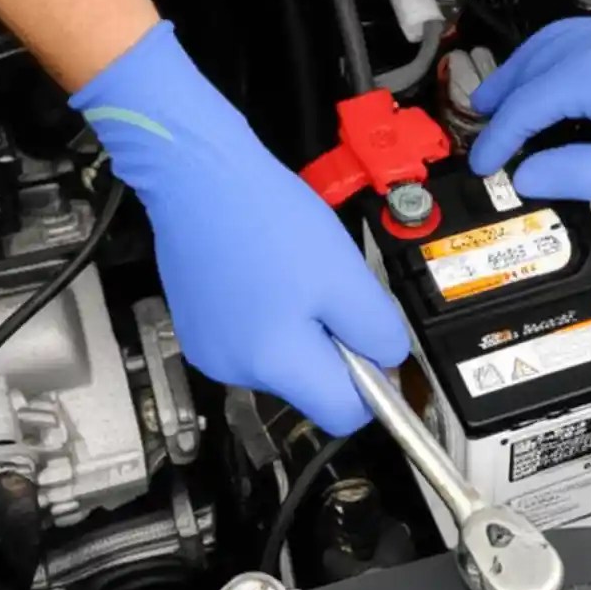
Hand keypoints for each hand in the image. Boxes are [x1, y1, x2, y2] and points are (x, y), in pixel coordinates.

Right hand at [72, 22, 408, 434]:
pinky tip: (270, 274)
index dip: (373, 387)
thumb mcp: (348, 277)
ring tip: (297, 276)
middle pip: (313, 387)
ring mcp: (211, 350)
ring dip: (305, 329)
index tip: (378, 350)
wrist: (200, 174)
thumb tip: (389, 364)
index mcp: (273, 361)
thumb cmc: (268, 217)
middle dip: (336, 349)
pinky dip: (274, 315)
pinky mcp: (201, 328)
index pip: (343, 415)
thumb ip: (377, 332)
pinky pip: (257, 339)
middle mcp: (234, 368)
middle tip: (334, 293)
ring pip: (286, 361)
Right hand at [469, 16, 590, 200]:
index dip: (499, 138)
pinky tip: (552, 80)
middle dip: (501, 93)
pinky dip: (552, 59)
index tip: (484, 163)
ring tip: (503, 97)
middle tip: (478, 122)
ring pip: (553, 43)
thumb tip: (528, 175)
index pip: (528, 104)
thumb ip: (571, 174)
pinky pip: (579, 40)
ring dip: (523, 70)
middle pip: (531, 62)